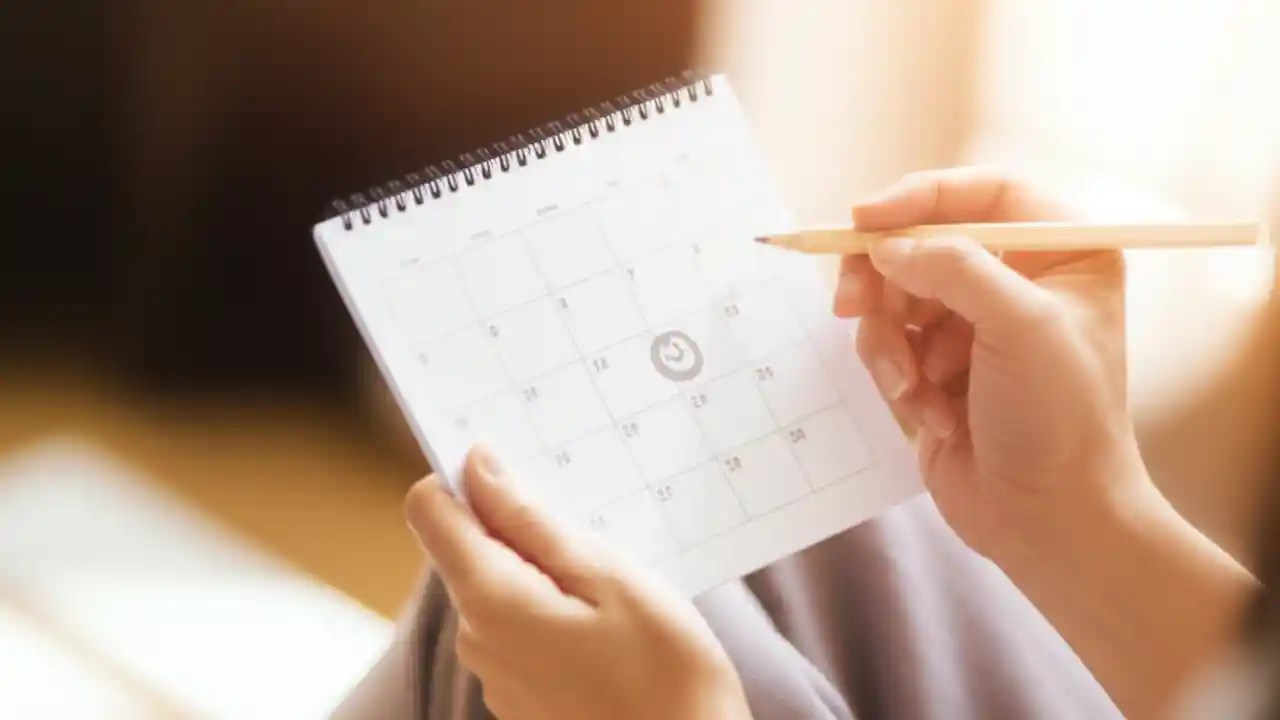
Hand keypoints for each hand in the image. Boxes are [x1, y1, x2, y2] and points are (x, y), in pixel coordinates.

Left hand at [404, 447, 750, 719]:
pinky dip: (549, 607)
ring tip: (608, 583)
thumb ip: (530, 520)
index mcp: (489, 599)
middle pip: (466, 546)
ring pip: (496, 585)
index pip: (428, 509)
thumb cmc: (664, 670)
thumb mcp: (608, 575)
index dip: (465, 478)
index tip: (519, 470)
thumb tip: (475, 466)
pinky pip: (517, 625)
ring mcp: (495, 672)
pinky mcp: (520, 693)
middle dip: (516, 524)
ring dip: (539, 567)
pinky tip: (603, 621)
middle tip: (591, 529)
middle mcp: (476, 637)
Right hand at [834, 167, 1145, 560]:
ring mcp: (974, 325)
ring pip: (895, 297)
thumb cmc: (1060, 420)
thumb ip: (954, 269)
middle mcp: (1018, 281)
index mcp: (1061, 255)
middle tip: (849, 303)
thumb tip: (885, 247)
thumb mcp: (1021, 327)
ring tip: (909, 385)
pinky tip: (928, 412)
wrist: (1049, 518)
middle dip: (884, 279)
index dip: (920, 197)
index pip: (983, 193)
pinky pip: (889, 344)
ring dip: (890, 343)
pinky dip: (895, 375)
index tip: (866, 219)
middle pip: (923, 242)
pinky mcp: (938, 367)